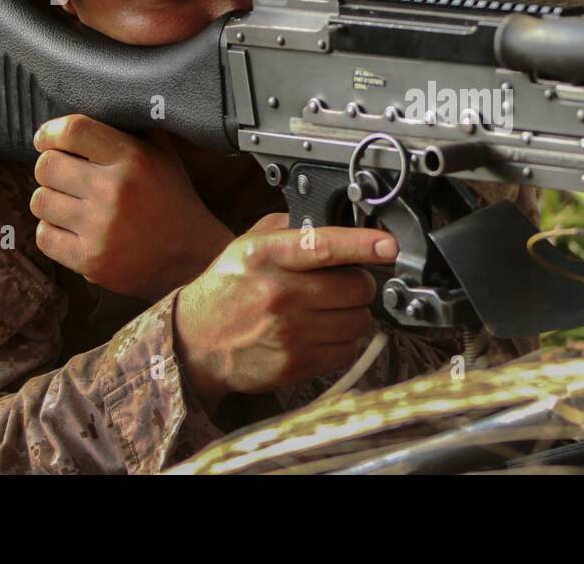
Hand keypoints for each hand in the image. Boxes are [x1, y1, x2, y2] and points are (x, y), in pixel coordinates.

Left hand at [30, 114, 233, 300]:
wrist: (195, 258)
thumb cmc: (173, 200)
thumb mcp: (164, 155)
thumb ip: (131, 129)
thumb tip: (91, 107)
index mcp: (133, 159)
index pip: (72, 130)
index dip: (49, 133)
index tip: (46, 140)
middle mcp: (114, 191)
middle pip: (46, 166)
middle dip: (51, 168)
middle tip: (65, 176)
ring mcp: (101, 228)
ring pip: (40, 201)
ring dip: (52, 201)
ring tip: (72, 205)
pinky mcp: (90, 261)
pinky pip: (44, 237)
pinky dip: (54, 232)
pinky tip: (74, 230)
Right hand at [172, 213, 398, 410]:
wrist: (195, 342)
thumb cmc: (228, 289)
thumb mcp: (247, 245)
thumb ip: (290, 228)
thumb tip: (336, 219)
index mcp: (265, 257)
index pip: (323, 247)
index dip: (362, 244)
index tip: (388, 244)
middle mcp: (278, 294)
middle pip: (356, 288)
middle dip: (358, 285)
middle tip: (343, 285)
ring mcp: (288, 333)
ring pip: (359, 322)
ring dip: (353, 315)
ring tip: (330, 311)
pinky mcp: (295, 365)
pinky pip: (347, 350)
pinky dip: (344, 342)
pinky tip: (323, 334)